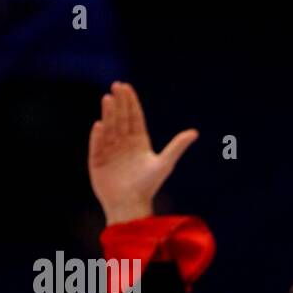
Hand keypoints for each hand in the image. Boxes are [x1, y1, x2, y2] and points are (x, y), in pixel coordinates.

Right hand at [87, 81, 197, 224]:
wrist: (131, 206)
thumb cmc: (149, 186)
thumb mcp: (165, 163)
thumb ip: (177, 146)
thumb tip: (195, 132)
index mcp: (139, 142)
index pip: (134, 118)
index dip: (130, 103)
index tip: (126, 87)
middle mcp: (123, 144)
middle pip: (121, 119)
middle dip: (119, 103)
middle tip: (116, 85)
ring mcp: (109, 151)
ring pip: (109, 128)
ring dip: (108, 114)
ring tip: (108, 99)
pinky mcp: (97, 161)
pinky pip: (97, 146)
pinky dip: (98, 136)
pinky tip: (99, 125)